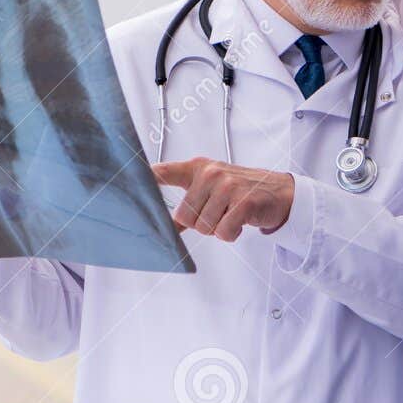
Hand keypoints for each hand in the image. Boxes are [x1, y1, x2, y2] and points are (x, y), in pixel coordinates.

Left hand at [152, 157, 294, 240]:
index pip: (163, 172)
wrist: (279, 191)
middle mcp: (210, 173)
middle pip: (184, 217)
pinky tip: (240, 221)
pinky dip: (231, 234)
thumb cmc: (240, 190)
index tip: (122, 181)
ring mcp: (228, 186)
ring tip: (231, 215)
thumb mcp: (211, 189)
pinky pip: (224, 232)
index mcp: (197, 168)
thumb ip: (186, 203)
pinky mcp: (244, 201)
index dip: (143, 179)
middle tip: (218, 213)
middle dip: (200, 224)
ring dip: (218, 229)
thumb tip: (162, 225)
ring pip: (204, 227)